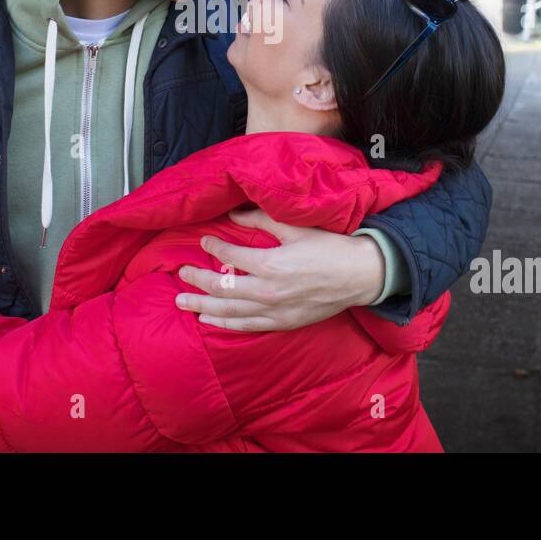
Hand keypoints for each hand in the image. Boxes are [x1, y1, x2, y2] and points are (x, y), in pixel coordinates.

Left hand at [173, 207, 384, 331]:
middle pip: (222, 287)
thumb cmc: (330, 247)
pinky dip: (226, 323)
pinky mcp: (283, 323)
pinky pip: (247, 326)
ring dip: (203, 305)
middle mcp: (267, 292)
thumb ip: (261, 220)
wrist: (360, 275)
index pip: (231, 256)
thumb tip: (234, 214)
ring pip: (229, 312)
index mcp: (270, 264)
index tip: (203, 240)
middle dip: (198, 280)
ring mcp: (275, 311)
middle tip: (180, 275)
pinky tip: (210, 319)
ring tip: (182, 301)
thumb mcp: (295, 227)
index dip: (214, 246)